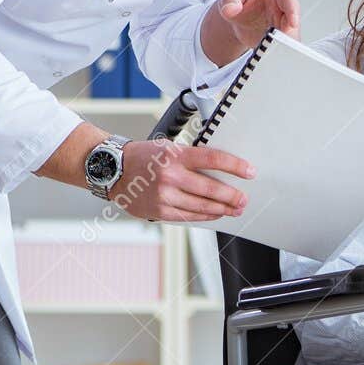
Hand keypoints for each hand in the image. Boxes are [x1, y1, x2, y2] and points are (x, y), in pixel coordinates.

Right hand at [107, 138, 254, 223]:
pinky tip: (215, 214)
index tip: (249, 172)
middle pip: (211, 188)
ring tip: (234, 209)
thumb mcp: (168, 148)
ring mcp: (164, 196)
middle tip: (243, 199)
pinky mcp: (160, 211)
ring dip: (222, 209)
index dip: (235, 167)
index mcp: (175, 155)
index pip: (213, 159)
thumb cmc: (143, 157)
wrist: (114, 171)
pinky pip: (189, 216)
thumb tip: (220, 170)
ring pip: (202, 206)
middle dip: (232, 196)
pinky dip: (205, 216)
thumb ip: (192, 158)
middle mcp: (170, 175)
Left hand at [201, 0, 299, 63]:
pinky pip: (282, 50)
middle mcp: (283, 10)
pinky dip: (276, 54)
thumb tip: (230, 9)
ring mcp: (282, 27)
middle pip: (293, 24)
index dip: (293, 11)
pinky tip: (266, 57)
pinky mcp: (279, 41)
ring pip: (290, 40)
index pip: (288, 0)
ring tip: (268, 52)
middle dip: (288, 36)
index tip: (293, 23)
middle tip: (277, 44)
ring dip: (282, 48)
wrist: (238, 15)